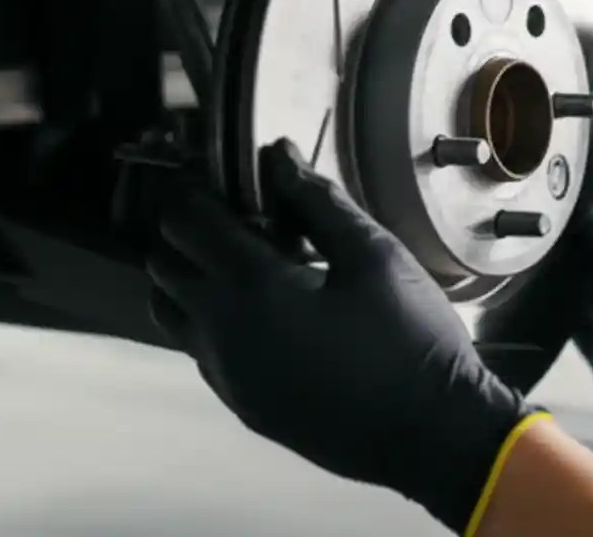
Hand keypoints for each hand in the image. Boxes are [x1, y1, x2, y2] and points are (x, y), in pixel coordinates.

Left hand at [146, 139, 534, 532]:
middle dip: (185, 227)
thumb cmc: (411, 340)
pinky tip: (266, 310)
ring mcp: (227, 375)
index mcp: (253, 288)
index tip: (214, 169)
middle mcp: (221, 333)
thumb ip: (319, 202)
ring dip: (191, 275)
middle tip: (232, 210)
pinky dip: (212, 316)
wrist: (431, 435)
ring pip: (172, 311)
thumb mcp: (376, 257)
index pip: (186, 221)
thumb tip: (277, 157)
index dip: (192, 185)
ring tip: (244, 259)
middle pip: (162, 264)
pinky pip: (201, 349)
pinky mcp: (242, 404)